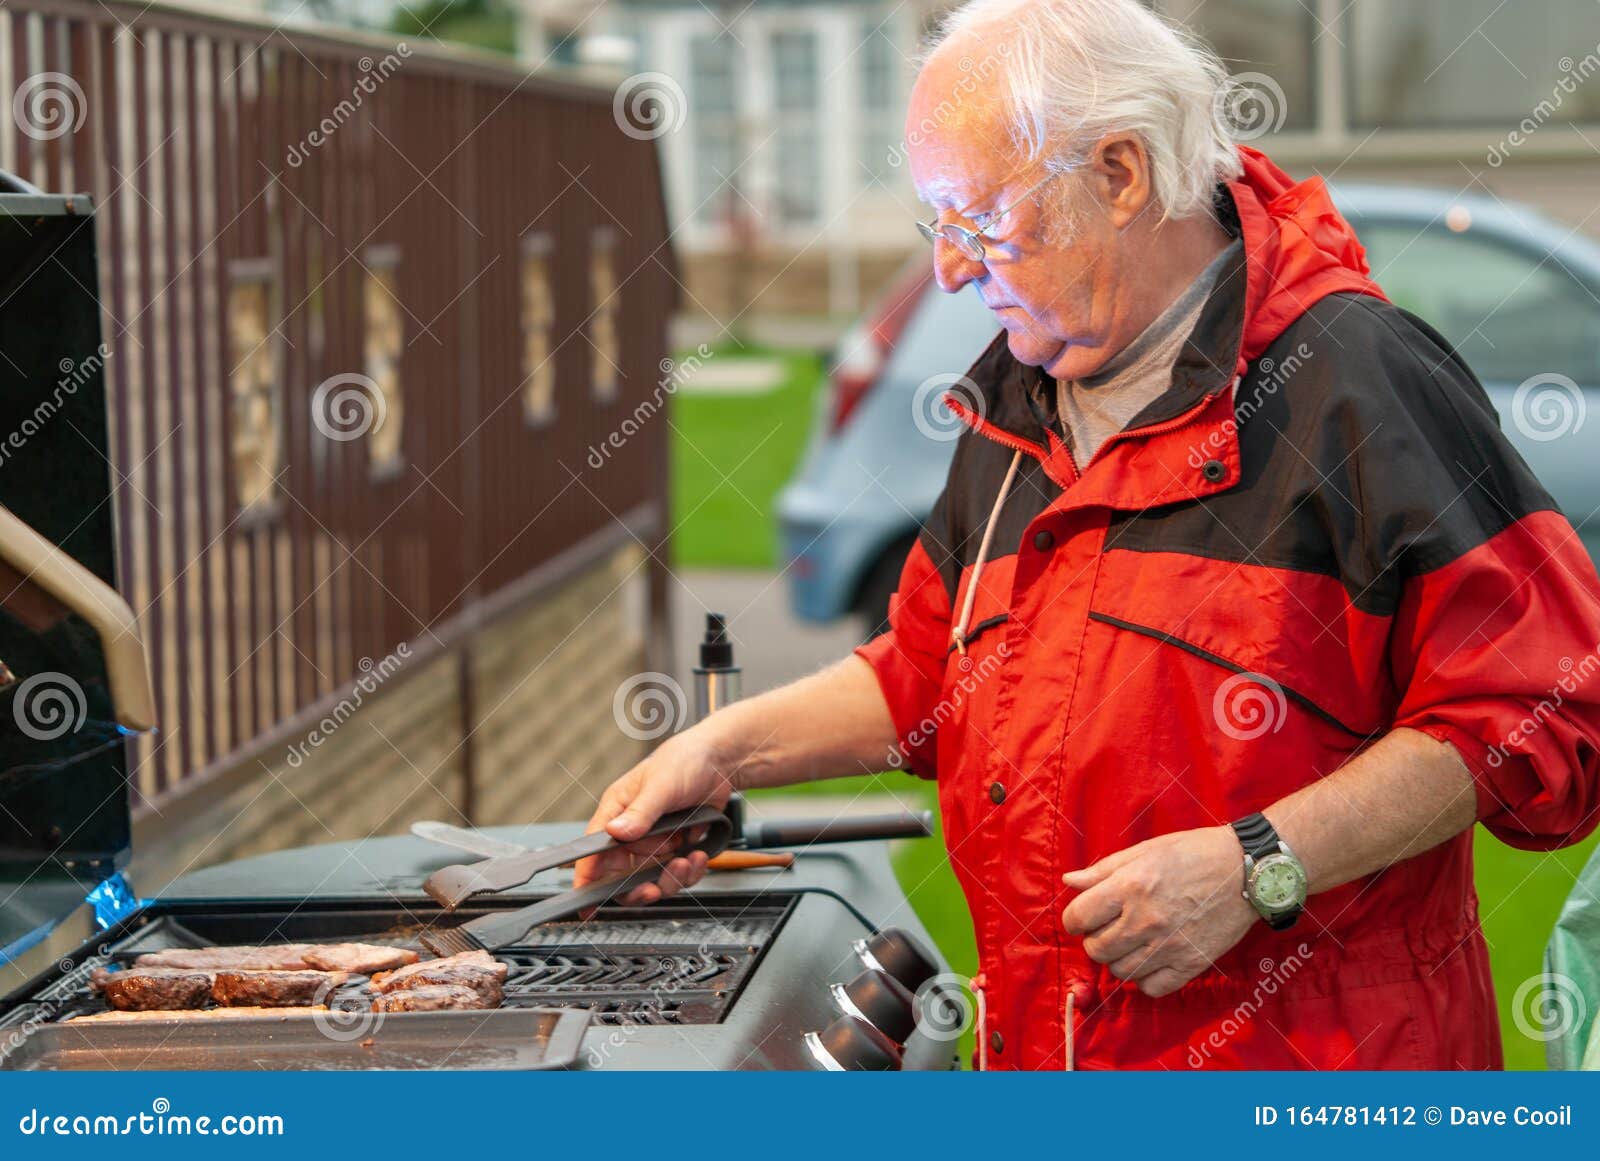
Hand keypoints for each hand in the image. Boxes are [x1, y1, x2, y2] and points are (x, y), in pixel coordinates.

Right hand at [571, 731, 733, 905]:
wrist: (721, 762)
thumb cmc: (684, 761)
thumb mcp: (661, 785)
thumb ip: (640, 812)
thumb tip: (616, 831)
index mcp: (617, 811)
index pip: (593, 850)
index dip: (586, 878)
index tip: (585, 904)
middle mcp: (632, 832)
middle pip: (622, 876)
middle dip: (638, 888)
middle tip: (654, 888)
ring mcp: (655, 843)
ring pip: (652, 880)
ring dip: (671, 878)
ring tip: (688, 860)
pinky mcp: (677, 850)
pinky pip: (678, 875)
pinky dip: (690, 872)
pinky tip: (699, 855)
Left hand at [1059, 826, 1256, 997]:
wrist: (1247, 871)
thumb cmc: (1193, 853)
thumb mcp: (1144, 851)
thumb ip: (1103, 870)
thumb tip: (1069, 881)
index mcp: (1129, 887)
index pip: (1077, 918)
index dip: (1075, 919)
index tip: (1085, 916)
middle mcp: (1145, 920)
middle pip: (1096, 950)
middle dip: (1096, 939)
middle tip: (1110, 928)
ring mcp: (1168, 946)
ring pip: (1120, 972)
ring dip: (1119, 959)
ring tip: (1132, 942)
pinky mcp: (1191, 964)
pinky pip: (1151, 988)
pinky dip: (1145, 979)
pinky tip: (1151, 959)